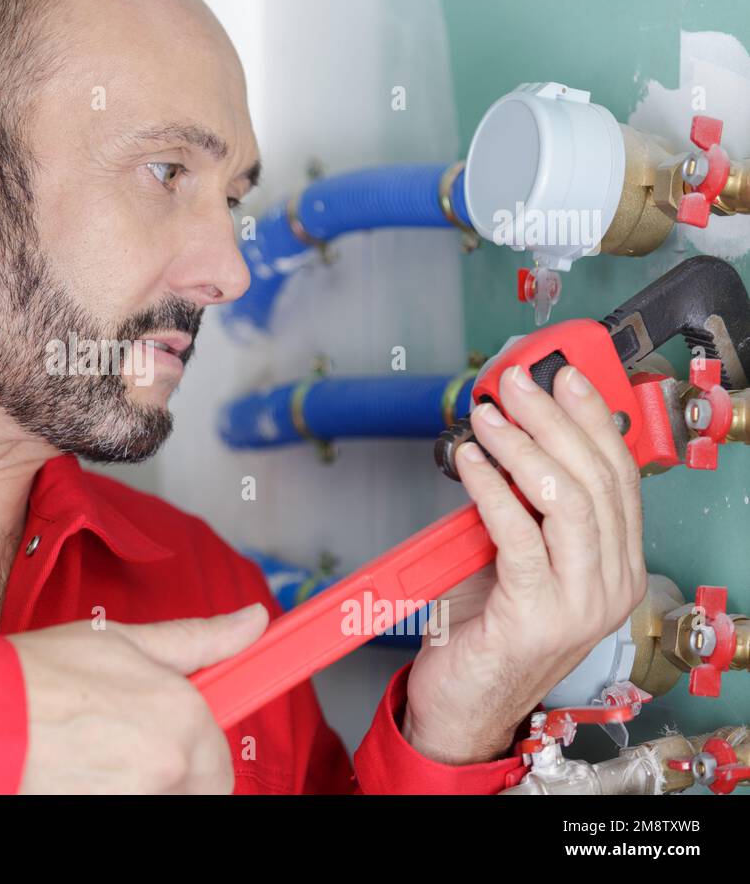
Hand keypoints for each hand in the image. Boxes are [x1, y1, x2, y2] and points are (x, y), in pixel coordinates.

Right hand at [8, 603, 267, 792]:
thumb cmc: (38, 676)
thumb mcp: (122, 641)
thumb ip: (198, 640)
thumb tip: (253, 621)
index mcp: (182, 717)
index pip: (219, 766)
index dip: (194, 758)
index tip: (168, 750)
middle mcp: (167, 766)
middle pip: (187, 792)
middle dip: (160, 778)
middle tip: (111, 748)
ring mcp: (134, 801)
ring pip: (151, 800)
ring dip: (127, 787)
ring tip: (82, 758)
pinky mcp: (102, 822)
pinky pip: (119, 810)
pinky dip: (99, 795)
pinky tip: (70, 777)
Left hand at [403, 363, 646, 763]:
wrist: (461, 704)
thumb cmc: (484, 629)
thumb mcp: (512, 555)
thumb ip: (521, 507)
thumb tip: (507, 438)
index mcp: (616, 565)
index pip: (620, 476)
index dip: (592, 419)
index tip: (565, 377)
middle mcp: (610, 584)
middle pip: (596, 480)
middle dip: (554, 420)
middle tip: (517, 384)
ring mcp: (579, 604)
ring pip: (568, 503)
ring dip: (522, 448)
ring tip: (488, 416)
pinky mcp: (536, 617)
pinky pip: (519, 536)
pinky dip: (492, 490)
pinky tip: (469, 464)